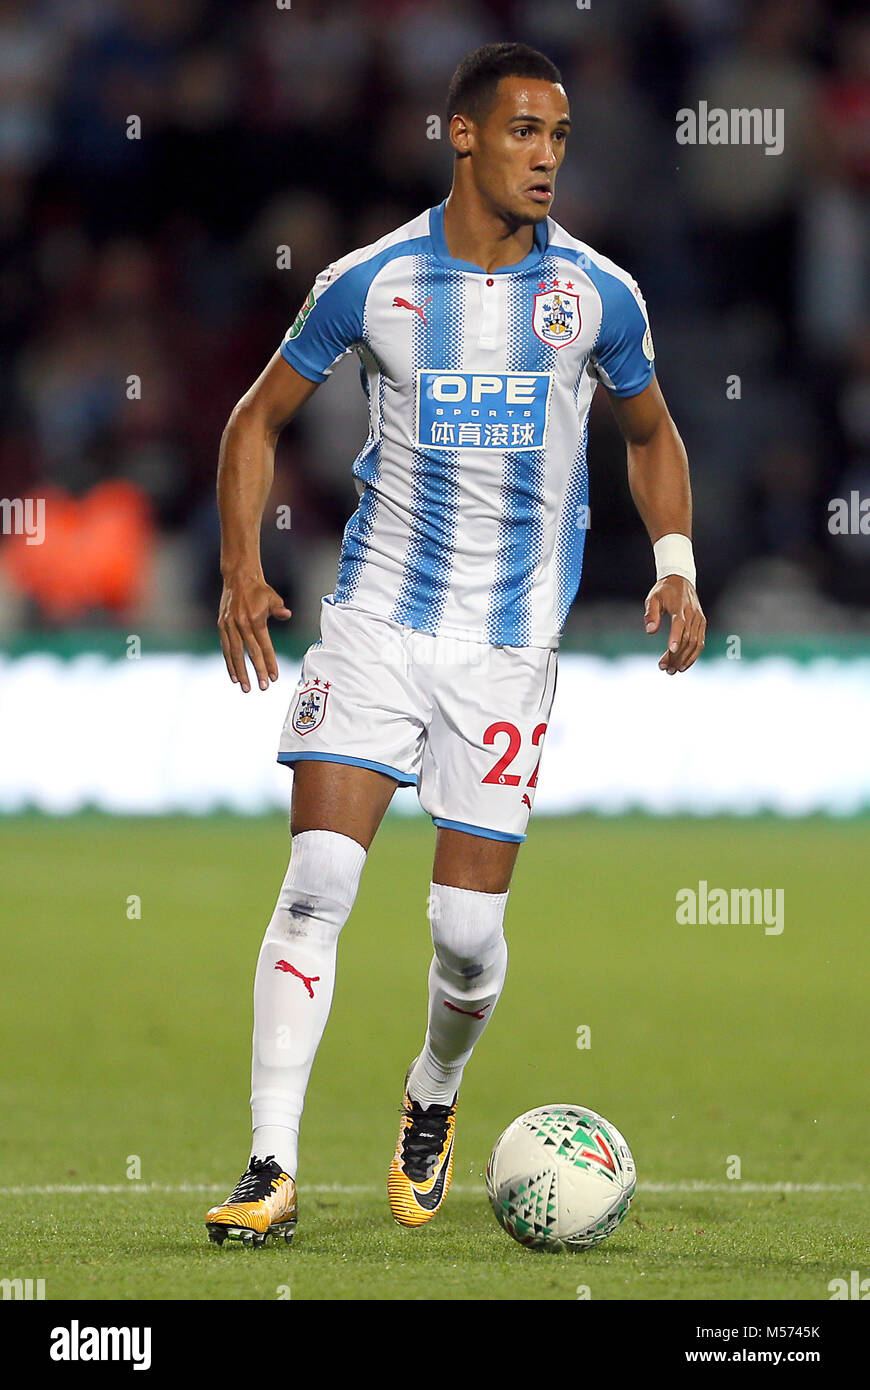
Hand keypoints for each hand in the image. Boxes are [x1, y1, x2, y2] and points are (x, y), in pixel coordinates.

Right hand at [218, 572, 291, 691]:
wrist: (238, 577)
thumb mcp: (272, 597)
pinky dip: (229, 662)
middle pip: (250, 652)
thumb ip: (279, 609)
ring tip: (245, 687)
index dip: (270, 662)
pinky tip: (234, 676)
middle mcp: (241, 624)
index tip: (274, 677)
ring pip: (235, 653)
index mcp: (255, 619)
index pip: (264, 646)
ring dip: (240, 672)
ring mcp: (229, 625)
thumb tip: (287, 614)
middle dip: (257, 671)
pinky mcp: (221, 626)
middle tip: (263, 687)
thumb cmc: (259, 590)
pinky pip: (226, 648)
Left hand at [644, 575, 704, 673]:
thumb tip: (650, 631)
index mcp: (679, 606)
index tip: (669, 650)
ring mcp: (699, 619)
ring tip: (672, 671)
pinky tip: (683, 665)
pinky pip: (700, 642)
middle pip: (687, 638)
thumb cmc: (664, 590)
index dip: (675, 637)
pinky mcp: (702, 623)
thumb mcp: (653, 598)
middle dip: (676, 656)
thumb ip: (651, 614)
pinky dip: (693, 655)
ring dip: (685, 659)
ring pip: (695, 643)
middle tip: (664, 669)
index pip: (679, 623)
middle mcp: (692, 614)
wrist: (681, 579)